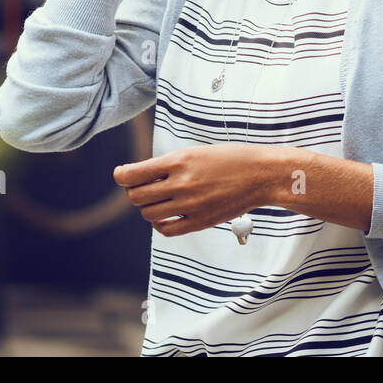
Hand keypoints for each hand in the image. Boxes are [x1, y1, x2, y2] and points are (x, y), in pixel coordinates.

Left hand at [113, 144, 276, 237]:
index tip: (121, 175)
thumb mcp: (196, 152)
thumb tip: (139, 175)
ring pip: (148, 213)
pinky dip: (159, 224)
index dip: (121, 175)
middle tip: (141, 187)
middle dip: (133, 192)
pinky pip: (166, 230)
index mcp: (179, 161)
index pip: (133, 174)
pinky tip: (165, 215)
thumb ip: (168, 164)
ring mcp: (190, 205)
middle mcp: (181, 183)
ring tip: (157, 200)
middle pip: (136, 196)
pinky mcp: (199, 222)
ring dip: (147, 207)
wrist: (260, 175)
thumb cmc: (230, 159)